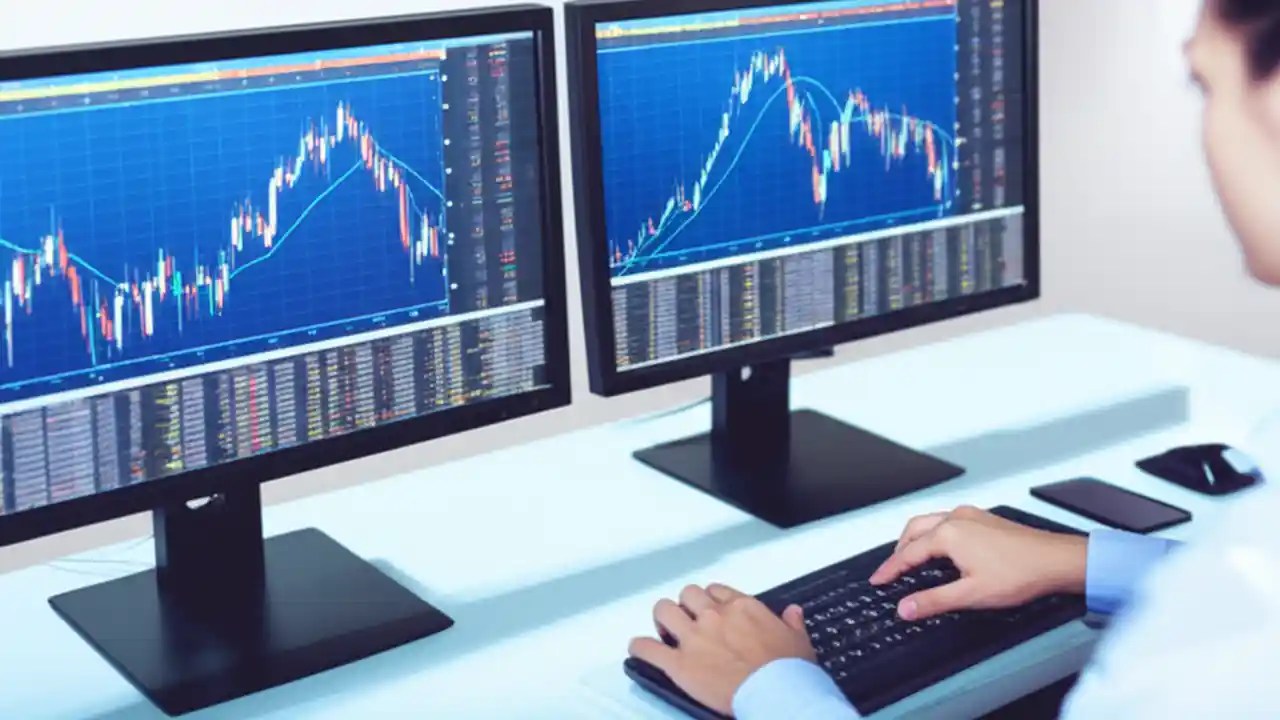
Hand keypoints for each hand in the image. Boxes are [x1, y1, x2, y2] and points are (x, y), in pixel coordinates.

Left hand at [628, 583, 815, 715]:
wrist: (777, 693)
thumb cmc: (788, 670)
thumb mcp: (798, 641)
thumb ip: (791, 623)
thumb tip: (792, 613)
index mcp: (742, 607)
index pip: (715, 590)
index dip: (710, 599)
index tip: (711, 609)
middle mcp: (714, 616)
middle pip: (687, 595)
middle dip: (685, 606)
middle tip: (687, 619)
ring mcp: (694, 638)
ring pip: (664, 611)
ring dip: (662, 619)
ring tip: (664, 629)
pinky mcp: (680, 664)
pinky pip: (649, 649)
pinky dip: (640, 648)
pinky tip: (638, 648)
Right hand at [869, 505, 1086, 620]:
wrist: (1056, 560)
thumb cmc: (1021, 573)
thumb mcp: (971, 594)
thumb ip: (934, 601)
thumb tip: (906, 608)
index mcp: (949, 534)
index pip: (908, 553)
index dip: (890, 569)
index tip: (878, 580)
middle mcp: (957, 519)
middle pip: (914, 530)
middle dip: (898, 550)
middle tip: (891, 570)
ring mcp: (972, 515)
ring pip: (930, 522)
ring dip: (915, 538)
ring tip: (910, 557)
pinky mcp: (984, 518)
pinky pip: (948, 520)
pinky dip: (934, 533)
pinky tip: (941, 547)